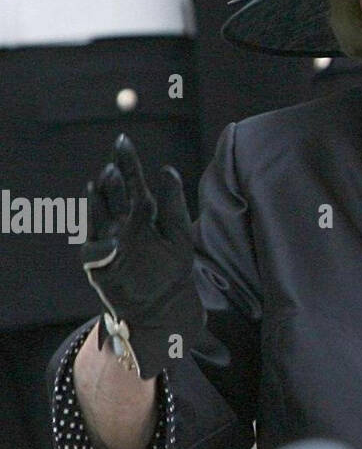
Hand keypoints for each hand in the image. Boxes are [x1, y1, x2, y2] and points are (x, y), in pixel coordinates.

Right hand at [82, 134, 202, 378]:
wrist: (168, 308)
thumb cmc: (173, 270)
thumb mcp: (179, 234)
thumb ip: (174, 204)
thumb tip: (168, 169)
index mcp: (140, 213)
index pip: (130, 182)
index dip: (127, 162)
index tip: (123, 140)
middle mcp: (120, 225)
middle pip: (112, 197)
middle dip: (111, 182)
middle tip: (113, 166)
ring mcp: (108, 244)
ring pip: (98, 218)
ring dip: (98, 203)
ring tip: (101, 184)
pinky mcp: (100, 267)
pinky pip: (95, 254)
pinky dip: (101, 246)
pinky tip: (113, 239)